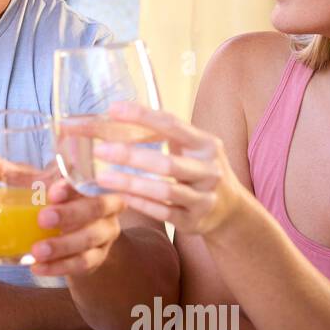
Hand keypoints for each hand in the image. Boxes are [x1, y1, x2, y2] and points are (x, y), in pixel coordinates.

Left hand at [27, 179, 126, 276]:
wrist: (71, 231)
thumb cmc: (52, 198)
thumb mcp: (35, 182)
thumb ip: (9, 173)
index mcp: (92, 180)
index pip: (89, 178)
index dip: (73, 186)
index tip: (53, 192)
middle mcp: (106, 205)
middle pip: (96, 208)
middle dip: (70, 214)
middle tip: (43, 219)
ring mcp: (104, 233)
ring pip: (89, 240)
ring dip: (63, 246)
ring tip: (37, 251)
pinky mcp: (98, 256)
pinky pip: (82, 263)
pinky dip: (60, 267)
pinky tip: (38, 267)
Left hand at [92, 102, 249, 235]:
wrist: (230, 210)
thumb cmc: (199, 170)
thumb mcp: (191, 148)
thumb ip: (162, 134)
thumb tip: (115, 117)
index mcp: (206, 144)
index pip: (172, 125)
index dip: (143, 116)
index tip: (114, 109)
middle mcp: (209, 170)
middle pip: (167, 163)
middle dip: (131, 156)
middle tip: (99, 150)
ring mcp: (203, 198)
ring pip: (165, 191)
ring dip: (130, 183)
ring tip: (102, 177)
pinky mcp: (194, 221)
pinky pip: (163, 212)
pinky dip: (141, 203)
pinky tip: (120, 196)